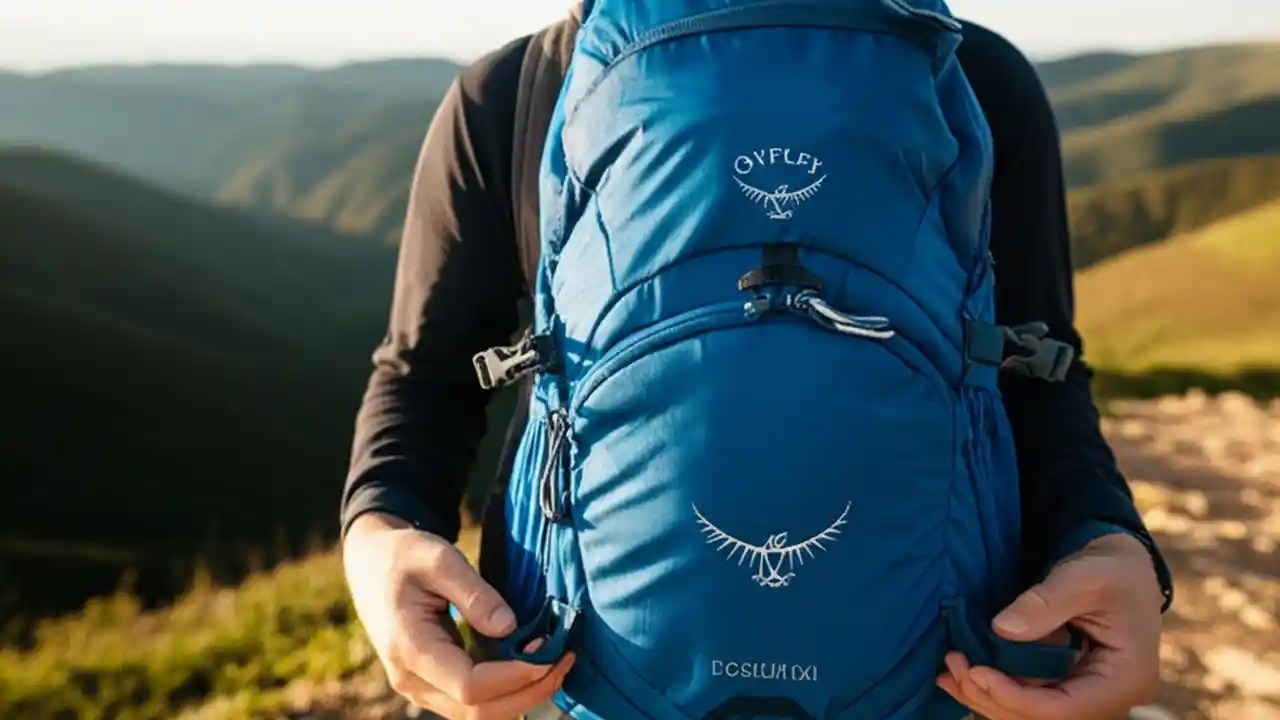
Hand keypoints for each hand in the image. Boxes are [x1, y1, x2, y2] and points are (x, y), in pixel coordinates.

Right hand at [344, 513, 574, 719]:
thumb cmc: (403, 555)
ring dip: (521, 695)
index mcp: (408, 647)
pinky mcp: (433, 682)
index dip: (513, 677)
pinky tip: (532, 662)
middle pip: (477, 712)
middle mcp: (411, 678)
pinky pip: (473, 701)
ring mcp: (420, 686)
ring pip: (478, 714)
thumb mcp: (439, 558)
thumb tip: (510, 627)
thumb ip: (475, 593)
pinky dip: (506, 690)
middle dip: (527, 692)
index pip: (468, 686)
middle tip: (564, 660)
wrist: (370, 563)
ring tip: (556, 661)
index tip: (549, 653)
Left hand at [938, 533, 1163, 719]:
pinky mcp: (1068, 686)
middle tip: (953, 666)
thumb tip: (1001, 630)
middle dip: (993, 697)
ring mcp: (1088, 694)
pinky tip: (961, 673)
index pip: (1066, 708)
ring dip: (987, 697)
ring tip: (948, 670)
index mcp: (1127, 678)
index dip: (1016, 697)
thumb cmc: (1112, 568)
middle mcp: (1110, 697)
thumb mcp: (1084, 576)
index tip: (975, 671)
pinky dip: (995, 688)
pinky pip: (1029, 697)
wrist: (1123, 567)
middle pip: (1044, 718)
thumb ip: (1045, 602)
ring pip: (1031, 713)